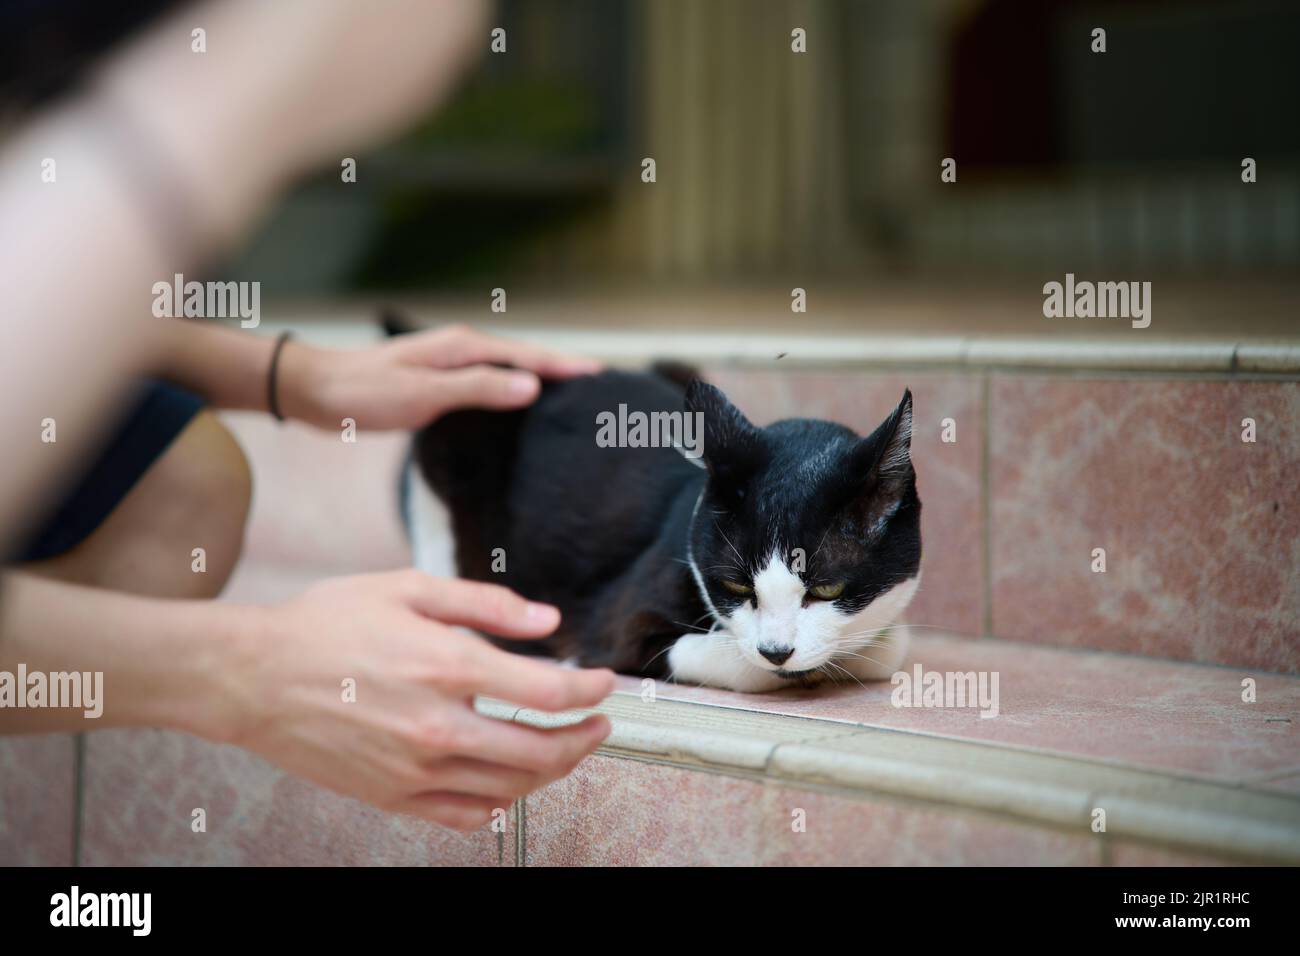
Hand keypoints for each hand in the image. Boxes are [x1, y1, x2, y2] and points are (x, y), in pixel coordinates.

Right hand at [220, 571, 614, 829]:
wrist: (253, 677)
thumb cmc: (326, 625)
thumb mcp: (408, 588)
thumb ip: (486, 605)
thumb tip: (548, 622)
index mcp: (446, 667)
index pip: (548, 692)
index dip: (590, 689)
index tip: (604, 682)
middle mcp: (437, 726)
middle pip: (540, 751)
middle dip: (585, 739)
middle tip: (600, 725)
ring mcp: (415, 769)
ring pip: (510, 788)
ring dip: (552, 772)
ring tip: (566, 751)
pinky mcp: (392, 795)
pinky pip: (464, 816)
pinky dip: (500, 806)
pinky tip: (510, 787)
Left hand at [279, 324, 600, 429]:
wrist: (316, 390)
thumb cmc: (366, 392)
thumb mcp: (424, 394)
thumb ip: (478, 389)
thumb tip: (532, 387)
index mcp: (465, 347)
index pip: (527, 356)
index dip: (563, 366)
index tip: (599, 374)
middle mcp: (463, 349)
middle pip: (523, 358)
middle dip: (559, 369)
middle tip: (596, 385)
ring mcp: (451, 363)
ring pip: (506, 370)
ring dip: (537, 379)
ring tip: (570, 396)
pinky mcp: (440, 380)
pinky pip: (488, 383)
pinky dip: (510, 391)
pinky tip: (518, 407)